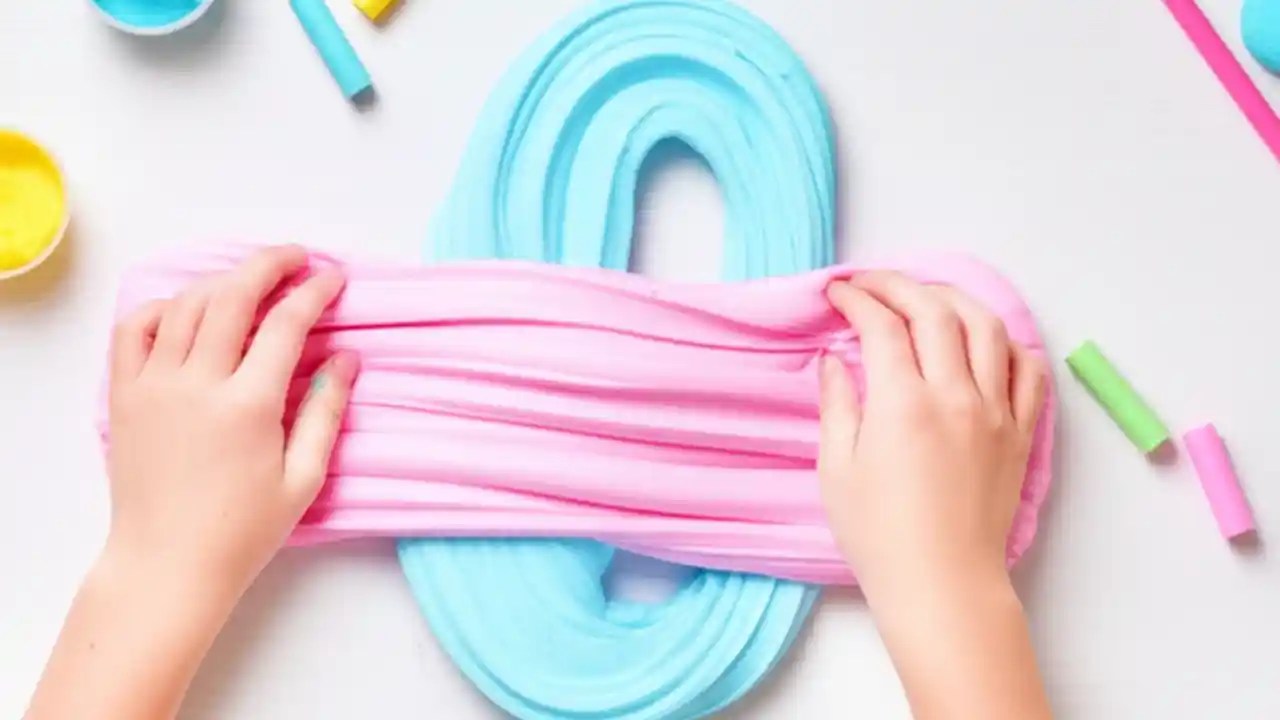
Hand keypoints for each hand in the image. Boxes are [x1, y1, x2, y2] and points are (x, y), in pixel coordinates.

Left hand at [105, 245, 357, 598]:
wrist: (167, 565)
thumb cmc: (242, 532)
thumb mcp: (302, 479)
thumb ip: (326, 413)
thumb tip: (346, 359)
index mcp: (248, 407)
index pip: (287, 324)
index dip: (315, 292)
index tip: (334, 278)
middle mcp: (197, 385)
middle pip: (233, 296)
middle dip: (269, 264)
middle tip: (297, 258)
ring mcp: (154, 386)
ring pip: (187, 304)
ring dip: (224, 281)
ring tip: (251, 282)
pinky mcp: (125, 395)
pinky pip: (136, 328)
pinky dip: (165, 307)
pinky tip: (190, 310)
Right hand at [818, 271, 1045, 599]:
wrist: (943, 585)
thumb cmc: (880, 537)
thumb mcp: (837, 470)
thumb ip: (837, 405)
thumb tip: (835, 360)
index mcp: (903, 405)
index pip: (882, 325)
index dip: (857, 298)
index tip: (838, 293)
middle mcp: (954, 397)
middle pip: (933, 311)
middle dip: (898, 285)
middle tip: (871, 283)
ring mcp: (994, 412)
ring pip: (985, 328)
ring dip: (953, 300)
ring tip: (927, 297)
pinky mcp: (1019, 434)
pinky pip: (1027, 371)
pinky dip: (1008, 344)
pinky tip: (984, 341)